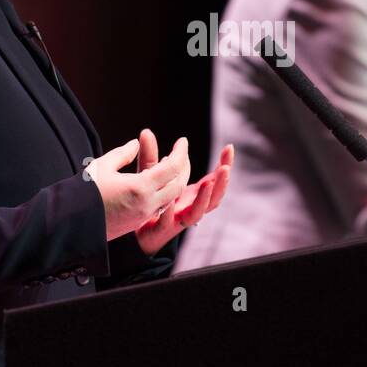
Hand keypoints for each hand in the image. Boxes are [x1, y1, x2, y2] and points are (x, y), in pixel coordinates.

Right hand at [85, 131, 190, 241]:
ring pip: (171, 197)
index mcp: (140, 187)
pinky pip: (160, 206)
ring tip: (172, 165)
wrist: (70, 224)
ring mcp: (143, 216)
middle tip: (180, 152)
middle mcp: (147, 204)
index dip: (180, 152)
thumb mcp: (103, 166)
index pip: (172, 167)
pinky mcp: (137, 223)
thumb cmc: (83, 192)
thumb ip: (123, 154)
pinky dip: (165, 192)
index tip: (183, 140)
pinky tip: (159, 183)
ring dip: (176, 181)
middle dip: (183, 167)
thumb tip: (136, 144)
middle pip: (178, 184)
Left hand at [134, 132, 234, 256]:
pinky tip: (171, 202)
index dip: (224, 165)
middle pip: (214, 197)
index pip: (214, 179)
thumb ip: (151, 156)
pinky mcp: (163, 230)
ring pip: (198, 212)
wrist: (137, 235)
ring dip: (204, 197)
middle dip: (222, 183)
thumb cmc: (149, 204)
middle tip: (225, 168)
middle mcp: (190, 208)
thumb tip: (146, 132)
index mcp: (192, 195)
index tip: (229, 148)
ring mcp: (179, 220)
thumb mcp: (151, 177)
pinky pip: (169, 222)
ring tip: (207, 183)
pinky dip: (172, 213)